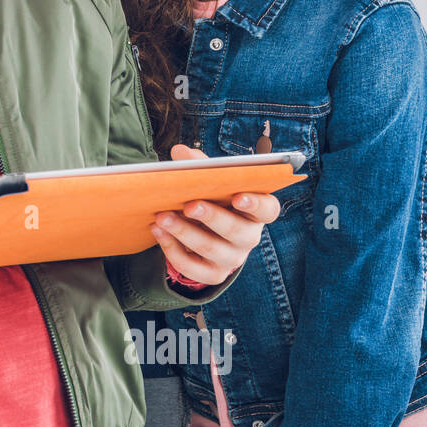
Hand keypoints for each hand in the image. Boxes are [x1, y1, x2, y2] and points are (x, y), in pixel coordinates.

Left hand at [149, 144, 280, 285]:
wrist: (205, 233)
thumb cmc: (213, 200)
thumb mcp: (210, 182)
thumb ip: (199, 165)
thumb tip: (180, 152)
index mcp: (256, 211)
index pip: (268, 209)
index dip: (256, 204)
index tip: (239, 196)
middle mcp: (249, 237)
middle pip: (236, 231)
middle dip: (212, 217)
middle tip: (189, 205)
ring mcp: (232, 258)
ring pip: (211, 249)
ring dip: (184, 232)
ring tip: (162, 217)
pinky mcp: (213, 274)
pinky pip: (193, 268)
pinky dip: (173, 250)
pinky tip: (158, 232)